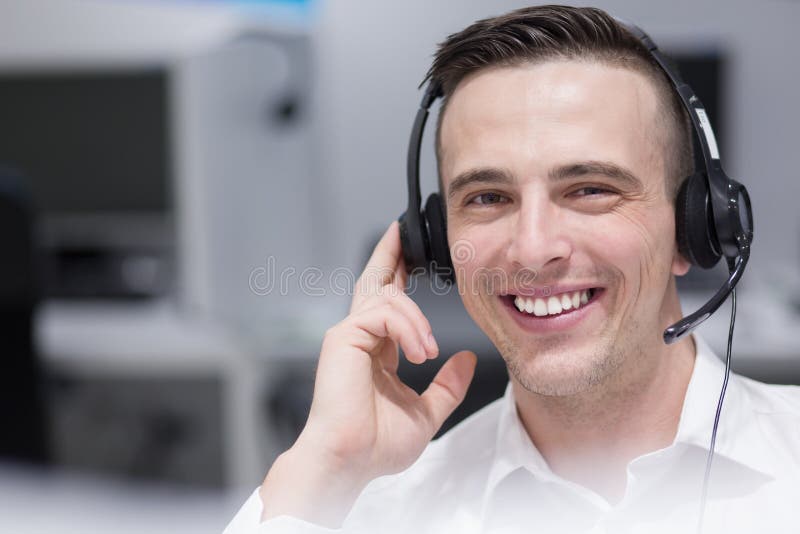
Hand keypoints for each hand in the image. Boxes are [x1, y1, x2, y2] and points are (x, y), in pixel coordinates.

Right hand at [259, 221, 476, 525]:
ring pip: (390, 298)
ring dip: (418, 321)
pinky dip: (408, 327)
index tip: (412, 255)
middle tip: (402, 229)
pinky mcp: (343, 336)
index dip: (399, 275)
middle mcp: (360, 336)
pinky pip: (383, 312)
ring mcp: (349, 333)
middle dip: (390, 253)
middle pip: (375, 280)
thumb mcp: (426, 411)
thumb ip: (447, 385)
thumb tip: (468, 359)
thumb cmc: (377, 443)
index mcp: (376, 350)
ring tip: (428, 353)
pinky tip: (420, 351)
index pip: (388, 302)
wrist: (350, 460)